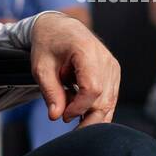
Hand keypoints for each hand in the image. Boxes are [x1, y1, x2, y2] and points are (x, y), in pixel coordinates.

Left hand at [30, 12, 118, 126]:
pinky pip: (109, 98)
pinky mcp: (113, 74)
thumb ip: (50, 92)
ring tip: (71, 115)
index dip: (79, 107)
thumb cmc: (48, 44)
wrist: (59, 28)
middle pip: (104, 99)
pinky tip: (80, 111)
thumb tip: (56, 116)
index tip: (63, 116)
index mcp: (87, 51)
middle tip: (69, 127)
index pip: (92, 88)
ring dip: (92, 115)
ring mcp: (112, 67)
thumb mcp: (41, 68)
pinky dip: (96, 108)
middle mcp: (105, 59)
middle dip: (88, 119)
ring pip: (109, 102)